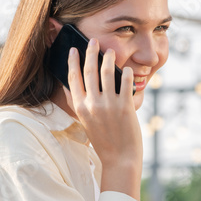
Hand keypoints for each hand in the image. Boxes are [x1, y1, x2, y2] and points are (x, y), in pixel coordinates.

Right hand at [64, 40, 142, 196]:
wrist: (119, 158)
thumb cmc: (104, 140)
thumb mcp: (86, 122)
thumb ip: (80, 104)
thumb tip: (74, 84)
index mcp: (80, 108)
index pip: (73, 79)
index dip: (72, 62)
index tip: (73, 50)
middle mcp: (92, 105)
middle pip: (89, 72)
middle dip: (91, 53)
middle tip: (93, 41)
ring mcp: (109, 105)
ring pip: (107, 73)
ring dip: (108, 58)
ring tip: (110, 51)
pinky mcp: (125, 107)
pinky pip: (126, 83)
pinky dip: (126, 74)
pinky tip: (127, 69)